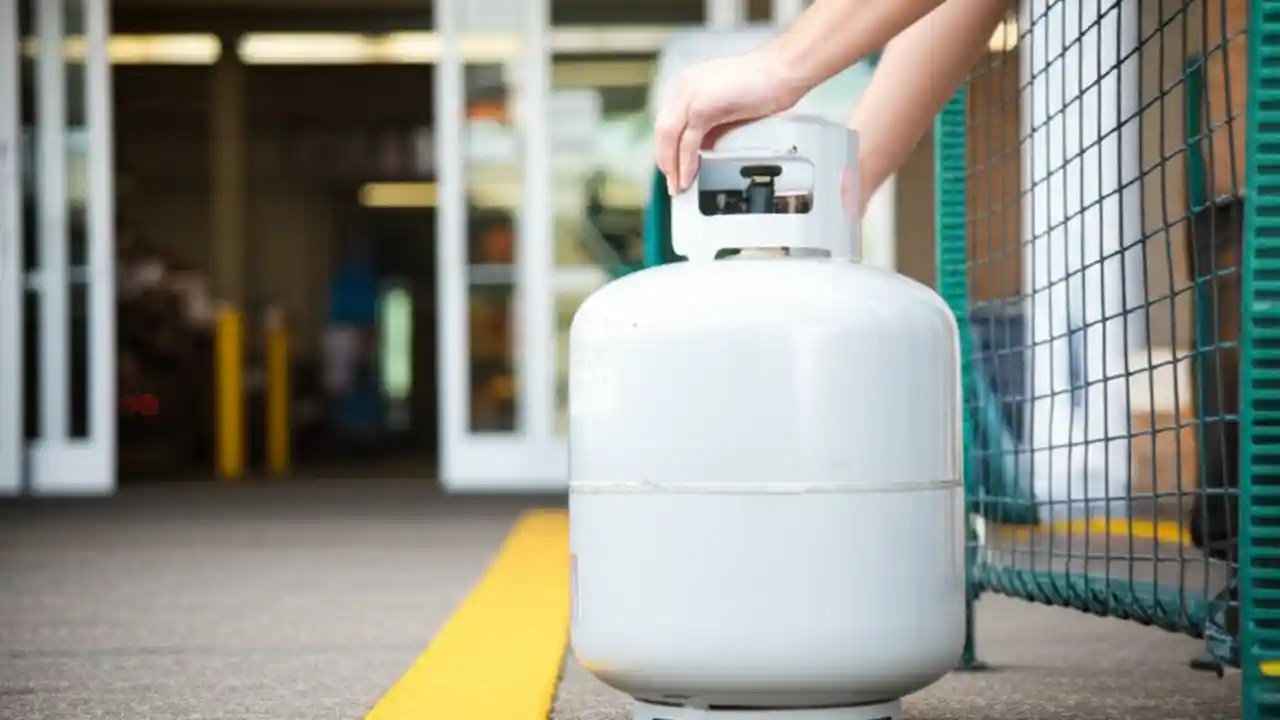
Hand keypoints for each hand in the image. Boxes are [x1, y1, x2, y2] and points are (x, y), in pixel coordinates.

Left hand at [653, 48, 804, 194]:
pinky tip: (688, 176)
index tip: (671, 167)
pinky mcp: (702, 107)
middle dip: (665, 161)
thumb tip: (699, 150)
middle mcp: (684, 87)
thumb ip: (708, 126)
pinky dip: (686, 163)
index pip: (666, 123)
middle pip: (662, 132)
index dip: (666, 149)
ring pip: (669, 138)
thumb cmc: (761, 84)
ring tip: (678, 186)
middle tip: (672, 183)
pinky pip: (687, 142)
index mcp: (687, 84)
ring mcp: (691, 95)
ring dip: (672, 166)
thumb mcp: (724, 107)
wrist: (781, 71)